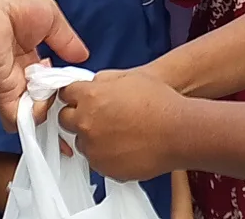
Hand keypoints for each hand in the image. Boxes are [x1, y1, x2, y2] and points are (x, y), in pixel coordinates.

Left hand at [0, 0, 88, 119]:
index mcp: (27, 45)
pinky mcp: (4, 95)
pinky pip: (19, 116)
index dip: (59, 77)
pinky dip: (32, 118)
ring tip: (59, 103)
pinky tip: (45, 110)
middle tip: (68, 96)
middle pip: (41, 91)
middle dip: (56, 97)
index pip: (46, 70)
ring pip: (34, 107)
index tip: (71, 81)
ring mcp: (11, 83)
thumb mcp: (51, 16)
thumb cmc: (12, 5)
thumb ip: (67, 40)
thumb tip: (82, 56)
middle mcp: (18, 66)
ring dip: (48, 109)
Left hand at [57, 70, 185, 182]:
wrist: (179, 132)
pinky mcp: (103, 168)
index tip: (80, 99)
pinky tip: (124, 146)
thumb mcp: (130, 78)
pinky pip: (96, 161)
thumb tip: (91, 85)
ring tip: (117, 133)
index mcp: (91, 96)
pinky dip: (105, 155)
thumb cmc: (160, 103)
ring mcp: (94, 148)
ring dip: (91, 137)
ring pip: (81, 142)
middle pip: (65, 119)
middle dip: (78, 116)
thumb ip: (103, 81)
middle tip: (97, 117)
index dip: (75, 95)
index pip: (66, 94)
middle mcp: (87, 123)